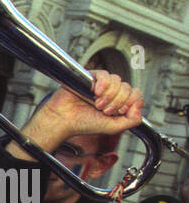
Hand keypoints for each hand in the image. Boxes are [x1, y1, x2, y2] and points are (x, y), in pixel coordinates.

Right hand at [18, 70, 143, 153]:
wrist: (63, 120)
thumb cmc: (83, 124)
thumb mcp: (114, 127)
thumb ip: (133, 120)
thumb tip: (139, 104)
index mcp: (118, 103)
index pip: (136, 95)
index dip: (129, 103)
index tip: (116, 112)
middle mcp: (112, 92)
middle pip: (128, 88)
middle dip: (117, 102)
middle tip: (103, 110)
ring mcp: (102, 84)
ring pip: (118, 81)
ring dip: (109, 95)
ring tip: (96, 104)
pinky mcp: (91, 77)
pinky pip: (105, 74)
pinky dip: (103, 84)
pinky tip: (95, 92)